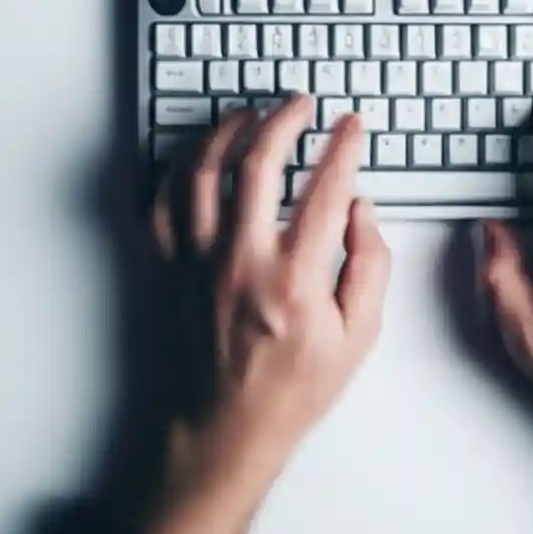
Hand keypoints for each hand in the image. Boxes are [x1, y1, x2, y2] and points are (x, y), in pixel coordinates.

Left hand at [146, 97, 389, 533]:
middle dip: (283, 118)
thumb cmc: (290, 389)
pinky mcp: (167, 267)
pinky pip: (162, 200)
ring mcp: (196, 260)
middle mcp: (240, 260)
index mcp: (294, 277)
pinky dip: (179, 166)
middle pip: (257, 161)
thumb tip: (361, 210)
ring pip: (201, 170)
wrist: (222, 429)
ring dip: (227, 129)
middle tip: (300, 103)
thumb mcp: (358, 338)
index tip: (351, 126)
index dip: (343, 146)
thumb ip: (370, 266)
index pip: (325, 188)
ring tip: (250, 113)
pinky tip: (200, 153)